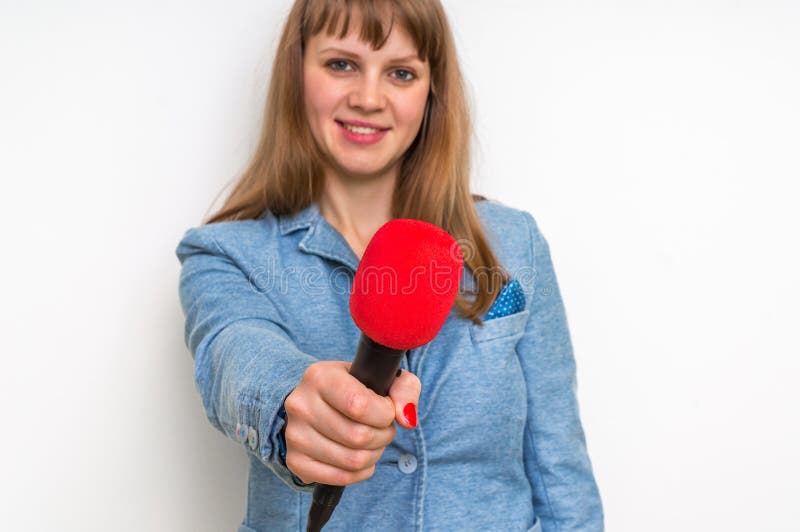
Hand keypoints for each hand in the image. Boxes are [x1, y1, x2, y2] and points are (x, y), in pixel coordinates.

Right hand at [283, 360, 420, 485]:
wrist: (315, 402)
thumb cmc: (353, 388)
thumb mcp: (380, 376)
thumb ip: (404, 389)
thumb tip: (407, 419)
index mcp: (319, 376)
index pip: (359, 405)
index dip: (384, 414)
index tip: (386, 409)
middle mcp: (301, 404)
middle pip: (358, 437)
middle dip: (383, 436)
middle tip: (383, 428)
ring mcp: (294, 435)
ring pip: (352, 460)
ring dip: (374, 455)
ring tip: (373, 441)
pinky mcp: (295, 461)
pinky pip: (340, 478)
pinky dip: (360, 472)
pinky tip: (361, 457)